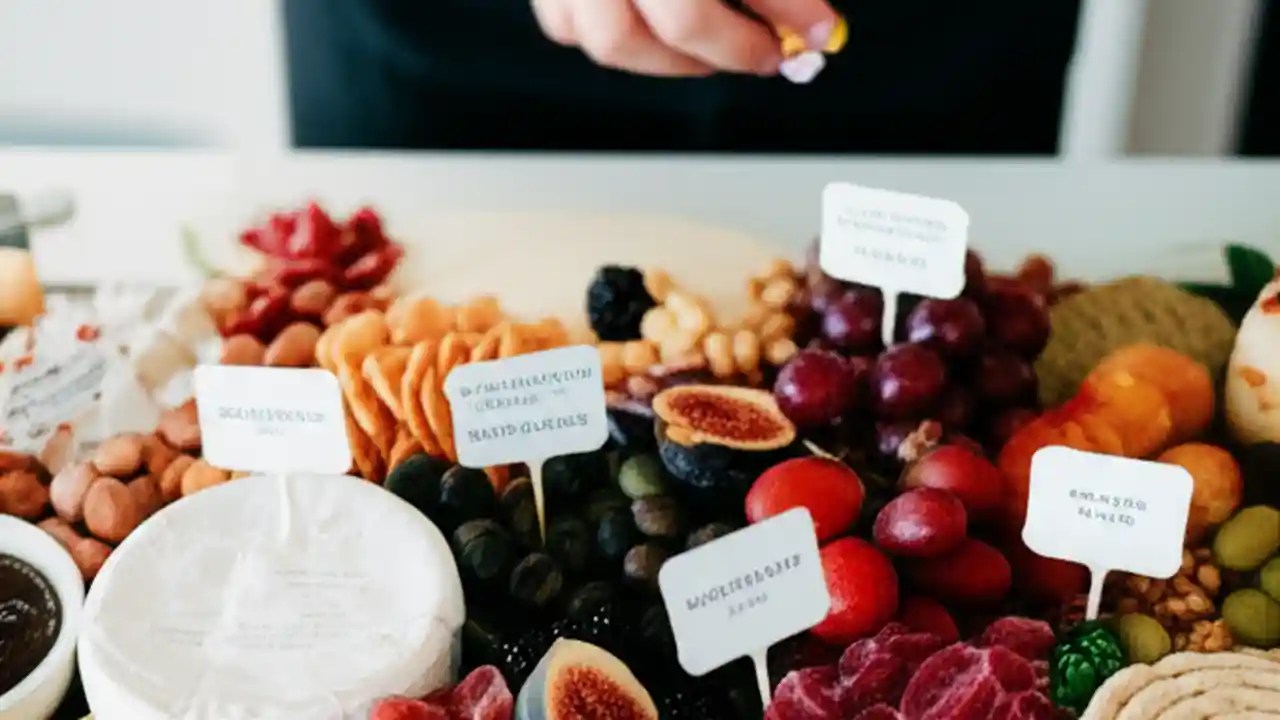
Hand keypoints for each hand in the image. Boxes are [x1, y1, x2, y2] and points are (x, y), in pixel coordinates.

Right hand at [532, 0, 842, 76]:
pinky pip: (566, 25)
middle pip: (676, 19)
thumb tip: (813, 24)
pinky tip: (652, 33)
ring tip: (713, 49)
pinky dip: (616, 39)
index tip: (821, 28)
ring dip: (672, 58)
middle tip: (769, 51)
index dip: (787, 10)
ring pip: (612, 40)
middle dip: (732, 46)